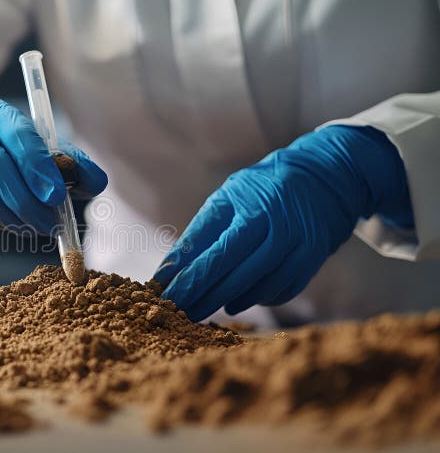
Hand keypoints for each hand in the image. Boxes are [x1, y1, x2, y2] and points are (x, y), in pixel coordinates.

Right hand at [0, 96, 106, 232]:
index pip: (16, 134)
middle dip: (26, 202)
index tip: (56, 196)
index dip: (37, 166)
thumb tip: (97, 182)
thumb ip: (68, 162)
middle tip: (49, 224)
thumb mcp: (36, 148)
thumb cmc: (4, 155)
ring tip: (31, 225)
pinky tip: (1, 220)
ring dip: (10, 217)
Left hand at [154, 125, 412, 320]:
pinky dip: (257, 299)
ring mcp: (299, 243)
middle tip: (176, 311)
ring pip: (257, 285)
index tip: (162, 293)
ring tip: (200, 309)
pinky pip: (282, 289)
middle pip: (231, 271)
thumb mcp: (229, 198)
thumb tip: (170, 270)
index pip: (210, 249)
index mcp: (250, 205)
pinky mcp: (314, 258)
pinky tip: (236, 302)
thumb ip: (201, 232)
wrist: (325, 176)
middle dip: (200, 295)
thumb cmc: (262, 189)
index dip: (186, 275)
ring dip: (226, 301)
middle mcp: (276, 224)